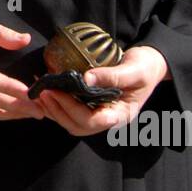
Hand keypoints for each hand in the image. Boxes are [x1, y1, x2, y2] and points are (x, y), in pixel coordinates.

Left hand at [36, 45, 168, 135]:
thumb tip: (85, 78)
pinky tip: (48, 93)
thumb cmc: (146, 67)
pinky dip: (58, 106)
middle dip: (59, 111)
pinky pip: (72, 113)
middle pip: (79, 126)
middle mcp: (108, 119)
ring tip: (41, 93)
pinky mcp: (92, 107)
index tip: (57, 92)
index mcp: (121, 114)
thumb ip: (112, 76)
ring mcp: (100, 114)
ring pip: (73, 123)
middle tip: (44, 92)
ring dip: (55, 111)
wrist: (150, 65)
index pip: (93, 121)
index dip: (72, 109)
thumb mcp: (134, 70)